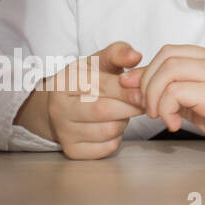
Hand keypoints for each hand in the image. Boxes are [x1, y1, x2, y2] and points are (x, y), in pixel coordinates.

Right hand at [14, 41, 145, 159]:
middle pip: (104, 111)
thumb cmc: (88, 79)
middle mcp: (59, 109)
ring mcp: (64, 132)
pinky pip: (107, 148)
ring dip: (124, 121)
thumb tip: (135, 56)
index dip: (128, 90)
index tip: (145, 90)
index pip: (101, 87)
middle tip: (144, 101)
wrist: (63, 104)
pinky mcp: (73, 150)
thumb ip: (118, 53)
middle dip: (131, 106)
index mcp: (65, 83)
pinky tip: (113, 125)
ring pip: (108, 131)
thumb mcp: (99, 60)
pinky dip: (117, 138)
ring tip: (122, 111)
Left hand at [119, 45, 204, 157]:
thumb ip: (176, 93)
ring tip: (161, 116)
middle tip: (148, 107)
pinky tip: (175, 123)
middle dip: (146, 81)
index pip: (171, 52)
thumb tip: (138, 90)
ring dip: (153, 96)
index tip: (137, 92)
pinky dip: (166, 108)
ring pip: (168, 70)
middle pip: (166, 55)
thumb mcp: (202, 102)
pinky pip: (176, 91)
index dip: (148, 71)